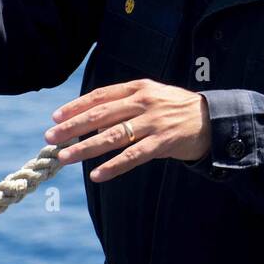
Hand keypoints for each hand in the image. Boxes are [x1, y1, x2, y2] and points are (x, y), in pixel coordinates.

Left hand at [45, 78, 211, 182]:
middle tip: (50, 138)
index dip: (76, 107)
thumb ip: (126, 105)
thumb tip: (92, 119)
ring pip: (113, 135)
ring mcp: (154, 122)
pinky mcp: (164, 141)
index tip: (55, 117)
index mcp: (139, 88)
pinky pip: (133, 155)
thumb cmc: (177, 109)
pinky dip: (114, 166)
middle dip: (72, 127)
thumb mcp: (153, 97)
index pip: (100, 96)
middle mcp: (144, 102)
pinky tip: (97, 174)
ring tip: (65, 157)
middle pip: (101, 115)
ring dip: (86, 148)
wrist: (214, 119)